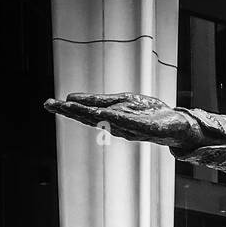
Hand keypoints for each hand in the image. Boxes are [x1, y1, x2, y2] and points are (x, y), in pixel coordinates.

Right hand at [44, 93, 201, 147]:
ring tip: (70, 106)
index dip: (67, 108)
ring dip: (87, 114)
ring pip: (106, 120)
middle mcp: (117, 125)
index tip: (48, 103)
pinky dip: (116, 119)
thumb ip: (98, 101)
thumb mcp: (121, 102)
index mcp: (110, 118)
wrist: (177, 125)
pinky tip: (104, 114)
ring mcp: (131, 127)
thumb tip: (70, 98)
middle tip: (51, 105)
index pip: (85, 112)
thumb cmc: (148, 114)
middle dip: (71, 111)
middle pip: (91, 117)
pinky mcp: (147, 128)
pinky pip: (129, 123)